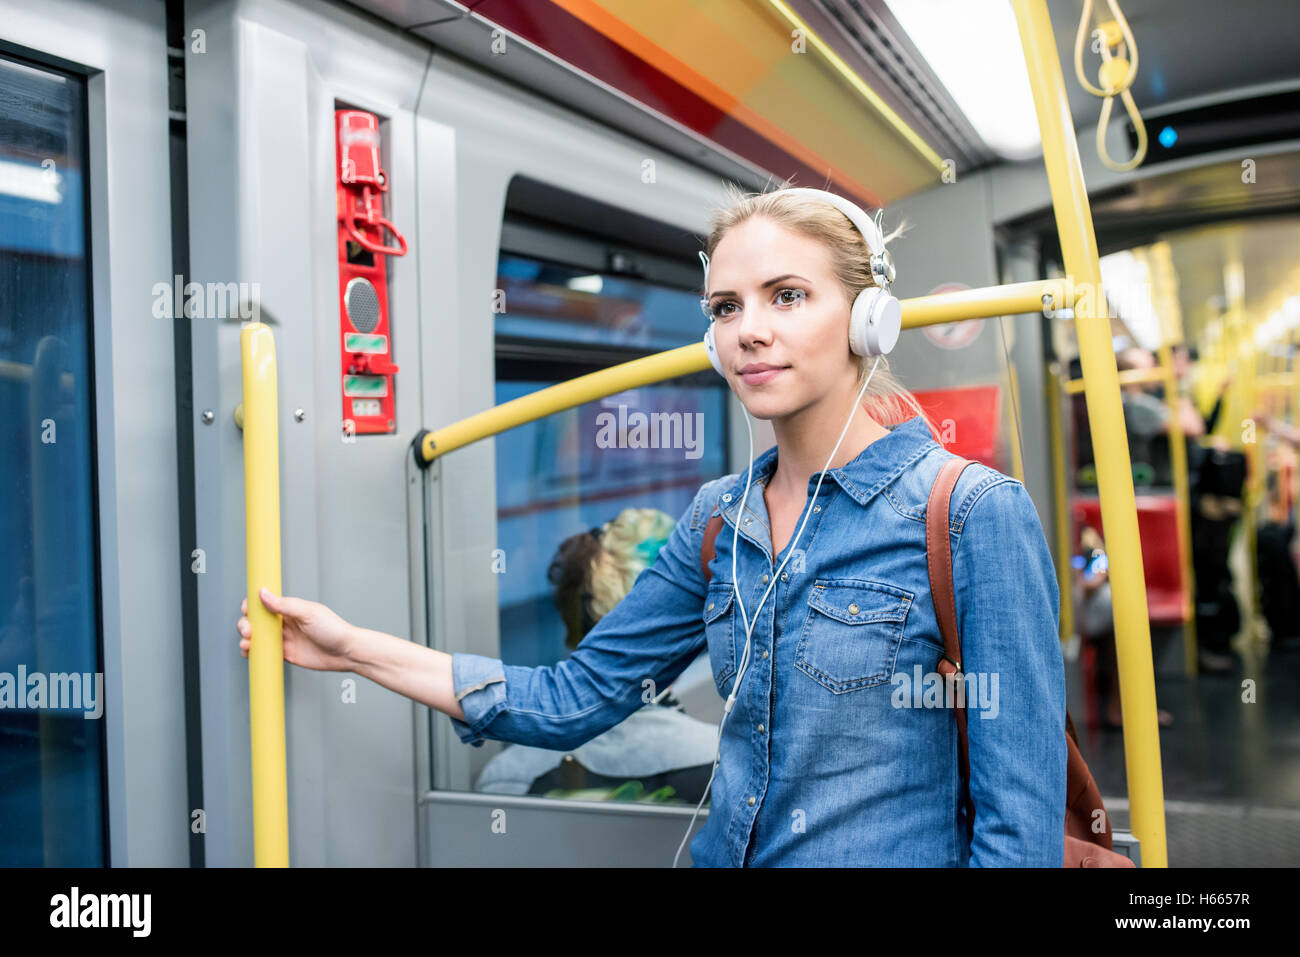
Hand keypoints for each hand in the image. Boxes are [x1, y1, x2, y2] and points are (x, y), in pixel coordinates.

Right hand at [237, 586, 357, 671]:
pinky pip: (263, 653)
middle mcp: (284, 622)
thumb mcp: (308, 613)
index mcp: (289, 608)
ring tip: (247, 643)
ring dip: (246, 639)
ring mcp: (284, 638)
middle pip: (256, 621)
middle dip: (245, 624)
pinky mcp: (285, 654)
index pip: (264, 602)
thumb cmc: (333, 629)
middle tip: (249, 631)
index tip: (247, 610)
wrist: (345, 653)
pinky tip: (249, 653)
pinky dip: (252, 653)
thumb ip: (284, 605)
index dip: (252, 605)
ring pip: (256, 637)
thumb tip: (263, 593)